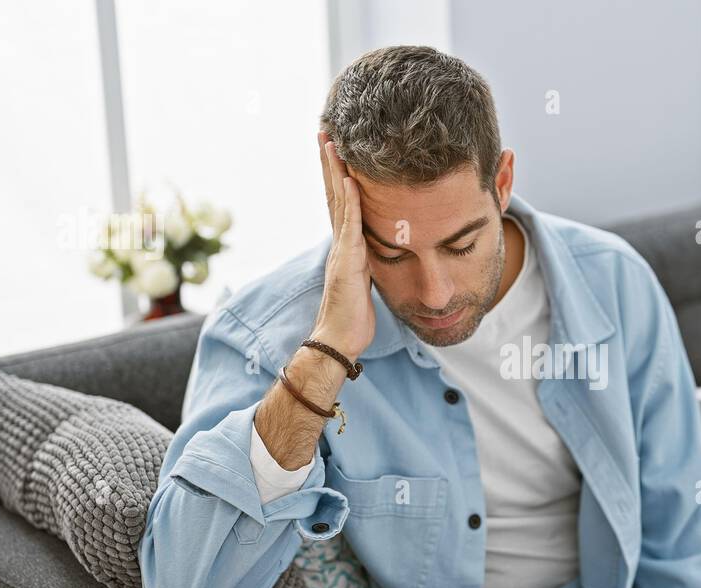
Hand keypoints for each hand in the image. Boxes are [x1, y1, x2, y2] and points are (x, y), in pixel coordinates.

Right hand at [312, 132, 375, 358]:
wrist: (339, 341)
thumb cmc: (353, 318)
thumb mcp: (364, 284)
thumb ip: (366, 266)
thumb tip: (375, 257)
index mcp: (345, 248)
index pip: (340, 205)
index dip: (337, 177)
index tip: (335, 152)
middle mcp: (340, 244)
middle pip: (333, 195)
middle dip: (329, 164)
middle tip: (324, 133)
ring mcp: (341, 251)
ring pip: (338, 203)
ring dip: (335, 172)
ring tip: (331, 143)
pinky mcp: (347, 261)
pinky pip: (349, 225)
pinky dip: (349, 200)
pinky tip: (349, 179)